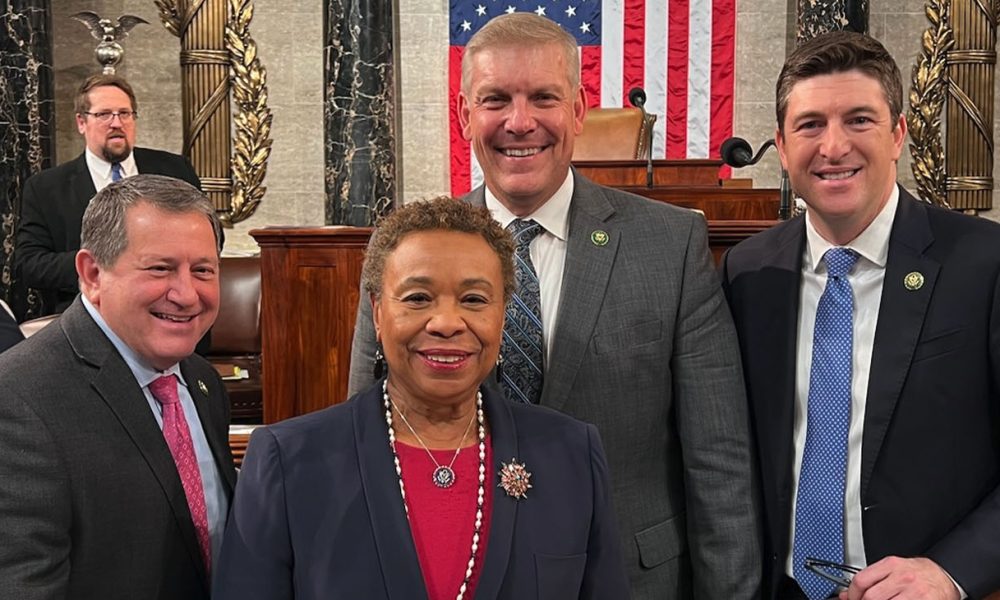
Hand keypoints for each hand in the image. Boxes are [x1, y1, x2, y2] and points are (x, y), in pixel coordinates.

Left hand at [838, 556, 959, 599]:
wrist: (946, 576)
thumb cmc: (919, 573)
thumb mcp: (894, 569)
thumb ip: (871, 579)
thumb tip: (846, 593)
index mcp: (891, 565)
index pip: (861, 580)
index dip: (852, 594)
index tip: (849, 598)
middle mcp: (902, 578)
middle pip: (871, 596)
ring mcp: (914, 592)